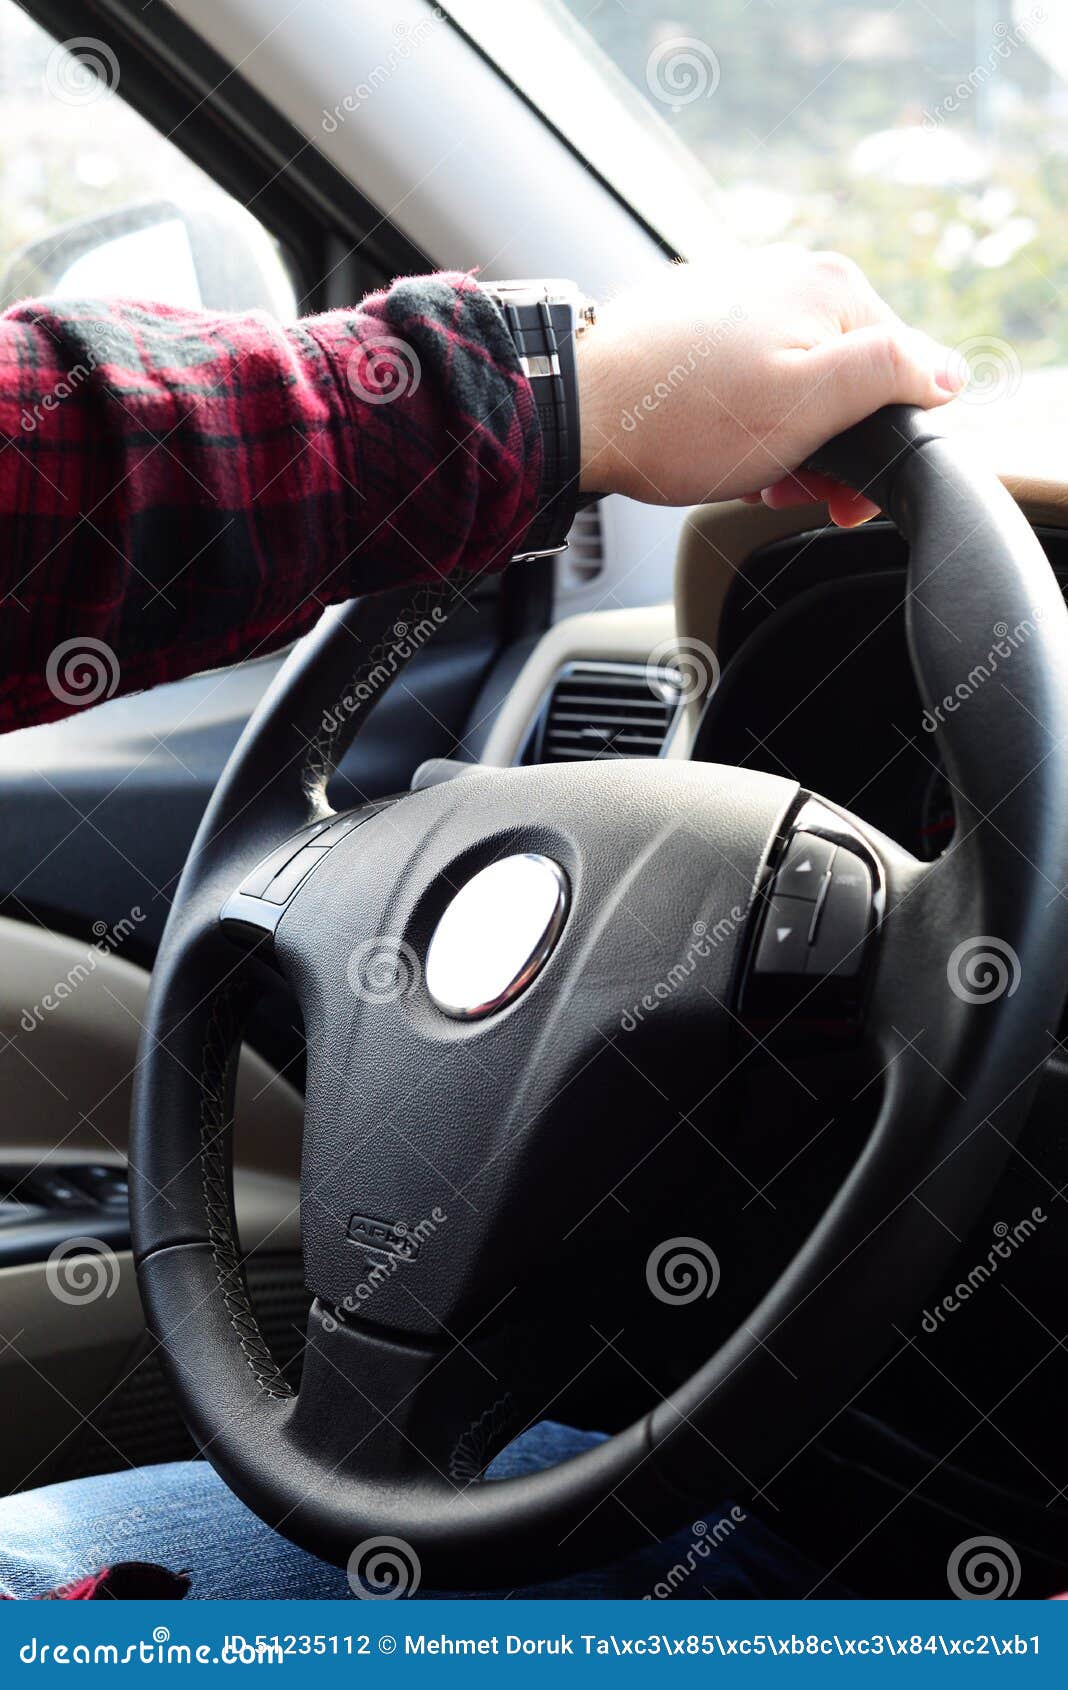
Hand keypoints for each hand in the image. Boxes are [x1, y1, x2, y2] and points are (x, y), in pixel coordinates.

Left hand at [576, 246, 964, 527]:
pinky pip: (755, 378)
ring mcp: (745, 295)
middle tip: (789, 491)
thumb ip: (890, 376)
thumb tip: (949, 372)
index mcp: (834, 287)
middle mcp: (793, 275)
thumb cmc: (684, 418)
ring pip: (802, 385)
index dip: (881, 446)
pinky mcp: (704, 321)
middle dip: (830, 448)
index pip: (905, 373)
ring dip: (790, 443)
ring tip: (750, 474)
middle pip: (850, 379)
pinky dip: (751, 422)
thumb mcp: (808, 406)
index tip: (842, 499)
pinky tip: (722, 449)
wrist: (579, 411)